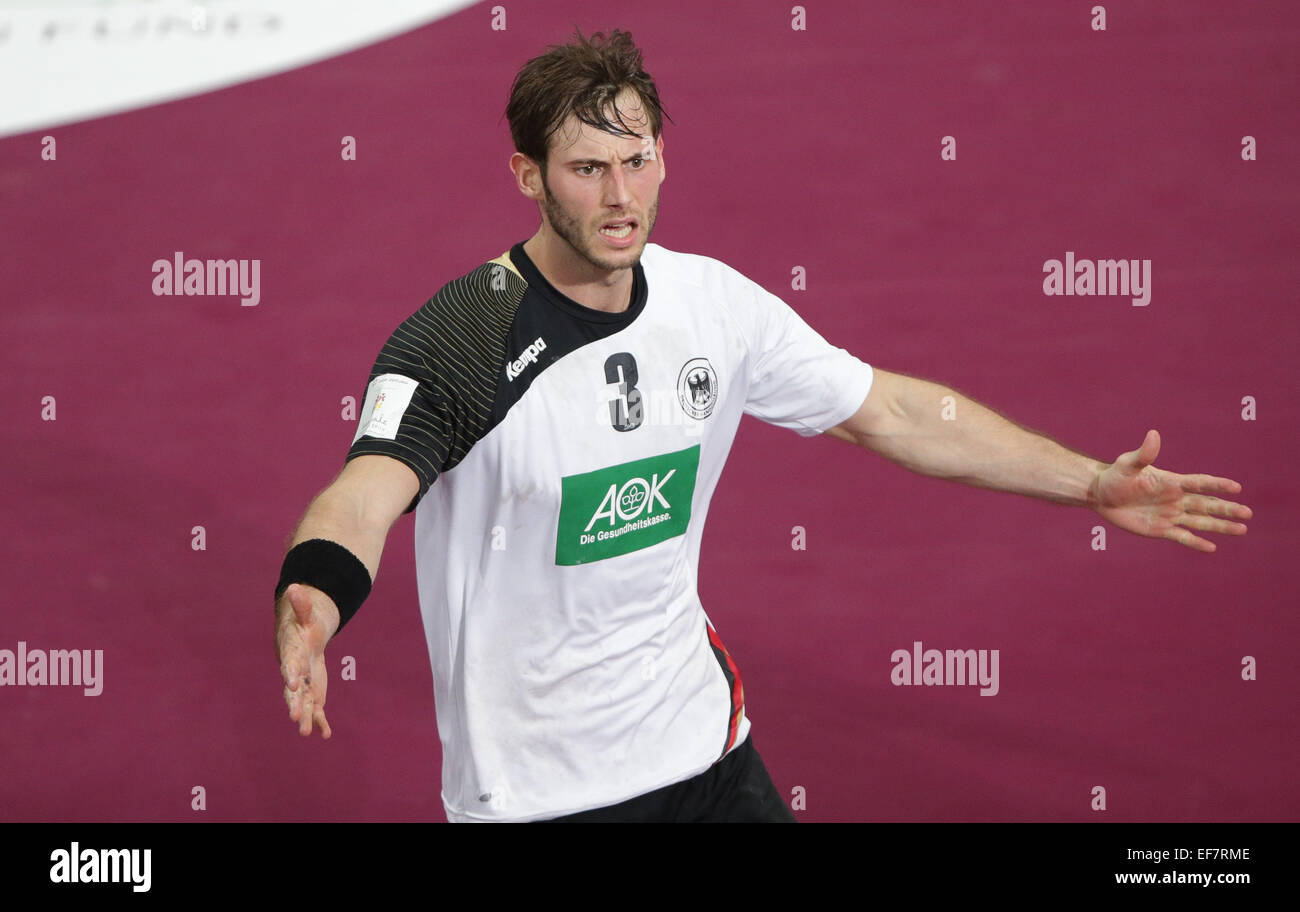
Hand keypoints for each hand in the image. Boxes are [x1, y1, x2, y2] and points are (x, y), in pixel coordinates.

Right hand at [275, 583, 339, 737]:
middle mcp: (295, 674)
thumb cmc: (303, 624)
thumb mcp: (305, 614)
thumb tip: (294, 587)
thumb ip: (301, 605)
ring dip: (307, 718)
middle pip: (293, 691)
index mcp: (292, 655)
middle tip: (296, 718)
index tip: (292, 682)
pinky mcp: (313, 693)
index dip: (291, 673)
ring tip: (308, 733)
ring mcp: (304, 686)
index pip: (290, 665)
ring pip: (304, 704)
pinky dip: (321, 721)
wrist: (301, 639)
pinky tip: (326, 734)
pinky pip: (317, 709)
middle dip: (294, 703)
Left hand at [1090, 429, 1251, 551]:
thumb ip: (1143, 454)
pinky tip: (1212, 548)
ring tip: (1242, 529)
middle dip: (1227, 509)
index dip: (1217, 485)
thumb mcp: (1127, 465)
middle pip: (1207, 505)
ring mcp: (1170, 515)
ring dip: (1220, 526)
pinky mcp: (1160, 530)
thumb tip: (1153, 435)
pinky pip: (1182, 537)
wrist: (1101, 495)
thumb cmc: (1115, 476)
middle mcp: (1176, 499)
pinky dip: (1196, 543)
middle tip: (1248, 512)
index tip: (1236, 488)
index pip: (1199, 483)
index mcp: (1172, 482)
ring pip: (1200, 522)